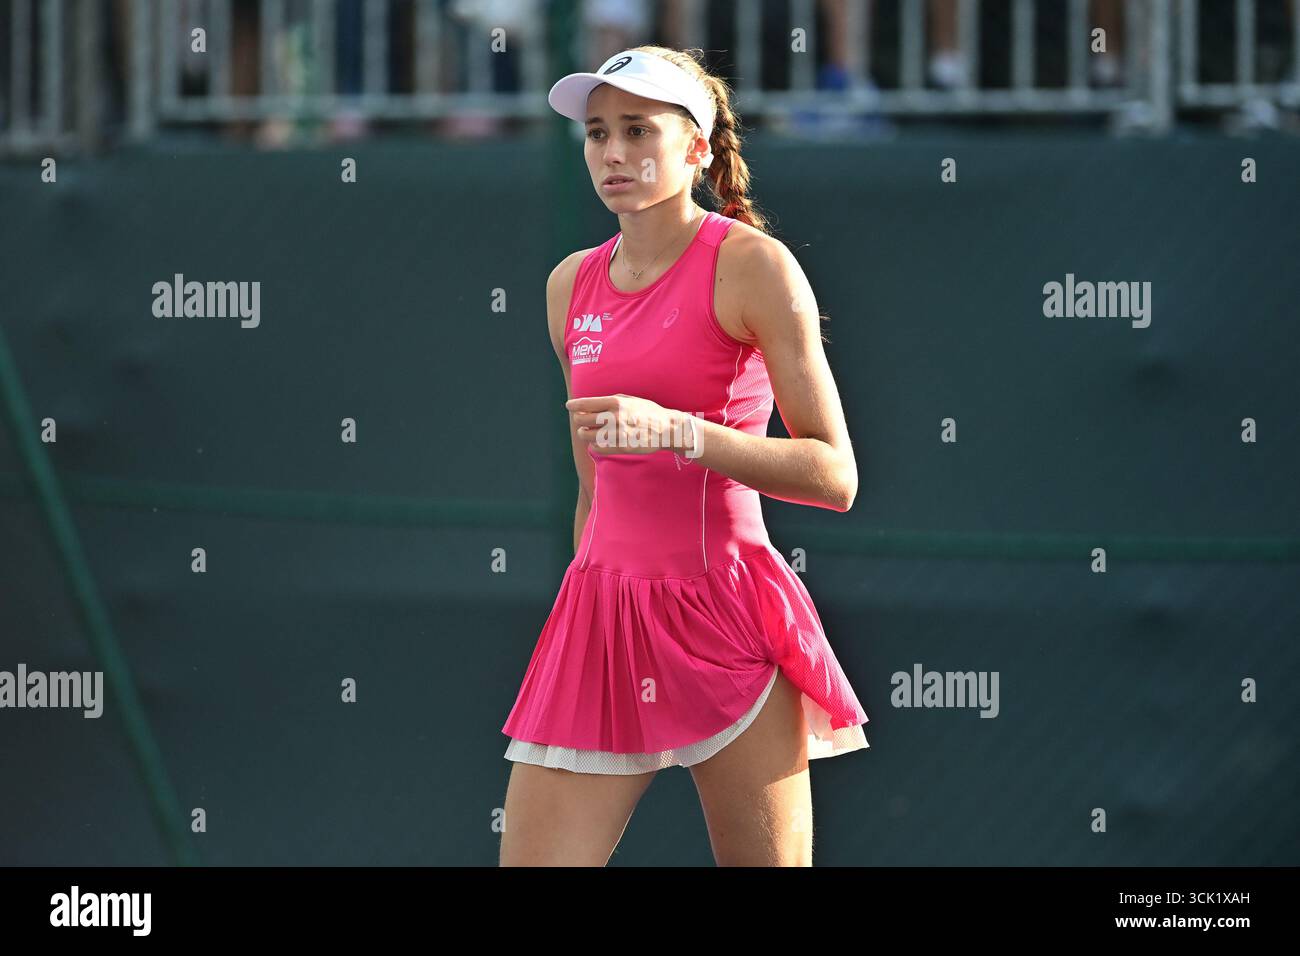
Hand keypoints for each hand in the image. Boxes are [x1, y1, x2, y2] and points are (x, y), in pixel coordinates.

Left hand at [565, 394, 696, 456]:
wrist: (666, 429)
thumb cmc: (647, 412)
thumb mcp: (629, 399)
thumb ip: (609, 401)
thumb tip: (587, 405)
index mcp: (616, 403)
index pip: (585, 404)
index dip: (574, 405)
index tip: (569, 406)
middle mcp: (614, 418)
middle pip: (582, 420)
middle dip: (580, 420)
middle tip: (583, 421)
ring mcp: (617, 434)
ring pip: (587, 436)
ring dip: (585, 433)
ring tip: (589, 432)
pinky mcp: (621, 448)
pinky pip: (597, 448)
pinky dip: (595, 444)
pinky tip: (600, 441)